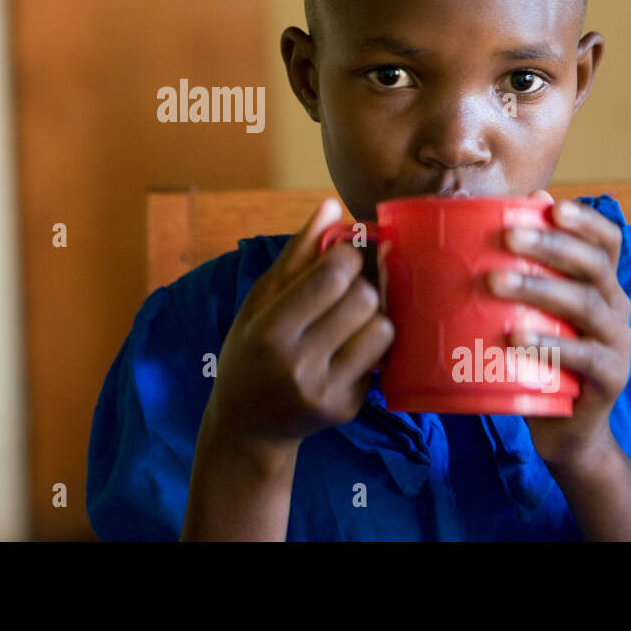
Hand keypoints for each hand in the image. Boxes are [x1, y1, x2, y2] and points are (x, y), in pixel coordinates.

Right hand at [207, 198, 395, 451]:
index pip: (331, 277)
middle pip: (364, 300)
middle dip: (362, 284)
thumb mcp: (259, 300)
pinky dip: (369, 344)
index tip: (342, 258)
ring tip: (351, 316)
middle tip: (348, 287)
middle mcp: (299, 365)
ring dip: (373, 314)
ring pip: (382, 329)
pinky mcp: (348, 408)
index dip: (347, 256)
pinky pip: (380, 359)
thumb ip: (296, 254)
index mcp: (270, 331)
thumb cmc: (250, 351)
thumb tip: (330, 204)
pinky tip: (347, 347)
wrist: (248, 426)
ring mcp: (326, 391)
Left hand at [487, 189, 630, 472]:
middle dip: (551, 246)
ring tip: (496, 282)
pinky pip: (584, 356)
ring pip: (587, 305)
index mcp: (602, 283)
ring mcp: (618, 342)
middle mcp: (617, 306)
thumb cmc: (542, 356)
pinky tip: (517, 337)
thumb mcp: (536, 310)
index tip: (552, 207)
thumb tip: (520, 211)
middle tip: (508, 237)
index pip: (607, 240)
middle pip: (594, 266)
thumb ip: (530, 268)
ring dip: (540, 289)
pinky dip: (550, 344)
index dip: (585, 221)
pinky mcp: (610, 378)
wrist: (566, 428)